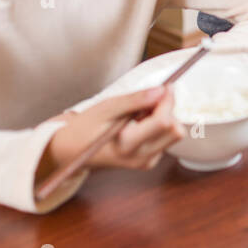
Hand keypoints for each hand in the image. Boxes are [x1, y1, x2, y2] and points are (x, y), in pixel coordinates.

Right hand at [40, 86, 184, 178]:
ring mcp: (145, 162)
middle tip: (149, 99)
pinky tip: (139, 124)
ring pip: (173, 135)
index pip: (164, 122)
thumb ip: (135, 100)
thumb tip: (161, 91)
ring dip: (164, 118)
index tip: (164, 86)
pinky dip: (158, 127)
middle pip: (175, 131)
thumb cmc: (86, 127)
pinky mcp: (148, 161)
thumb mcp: (107, 108)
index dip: (167, 101)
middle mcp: (140, 158)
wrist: (72, 150)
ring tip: (139, 114)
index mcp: (127, 145)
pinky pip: (166, 140)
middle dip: (167, 111)